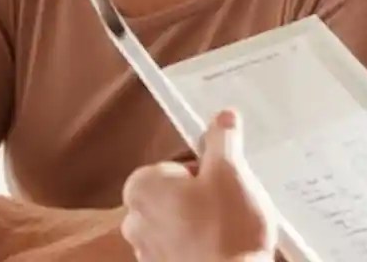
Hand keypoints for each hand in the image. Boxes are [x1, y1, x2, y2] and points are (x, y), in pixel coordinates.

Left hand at [121, 109, 275, 261]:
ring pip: (181, 223)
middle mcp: (134, 219)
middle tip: (231, 207)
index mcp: (141, 186)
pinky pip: (183, 249)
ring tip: (229, 232)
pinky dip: (200, 247)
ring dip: (203, 224)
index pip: (177, 164)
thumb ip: (223, 139)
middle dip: (204, 198)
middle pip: (177, 194)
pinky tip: (222, 250)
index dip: (207, 171)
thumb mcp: (231, 172)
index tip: (224, 184)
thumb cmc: (227, 230)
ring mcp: (146, 251)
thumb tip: (223, 117)